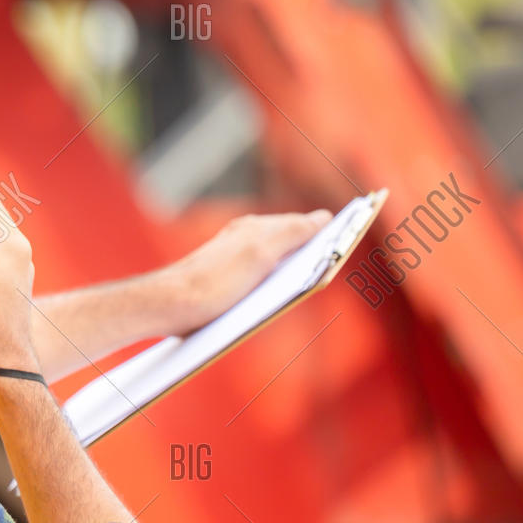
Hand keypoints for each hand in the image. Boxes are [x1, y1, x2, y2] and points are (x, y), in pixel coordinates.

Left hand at [157, 210, 331, 332]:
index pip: (303, 223)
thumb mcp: (259, 255)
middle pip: (291, 238)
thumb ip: (291, 232)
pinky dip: (276, 274)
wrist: (168, 305)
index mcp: (256, 228)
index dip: (328, 228)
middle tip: (341, 251)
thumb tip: (323, 217)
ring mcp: (234, 256)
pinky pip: (260, 270)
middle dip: (317, 244)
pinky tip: (277, 286)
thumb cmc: (213, 283)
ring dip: (297, 261)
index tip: (354, 225)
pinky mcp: (224, 276)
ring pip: (276, 255)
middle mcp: (245, 237)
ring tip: (318, 271)